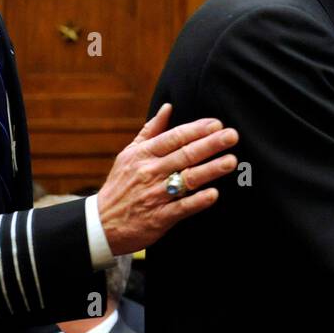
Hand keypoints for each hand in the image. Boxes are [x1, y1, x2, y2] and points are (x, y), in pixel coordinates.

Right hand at [96, 103, 238, 254]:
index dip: (196, 129)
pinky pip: (181, 208)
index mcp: (144, 155)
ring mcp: (155, 195)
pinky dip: (197, 201)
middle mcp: (150, 172)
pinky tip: (213, 194)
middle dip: (210, 144)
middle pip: (185, 155)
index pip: (174, 137)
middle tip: (232, 136)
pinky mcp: (159, 218)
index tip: (217, 124)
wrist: (101, 225)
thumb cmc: (120, 186)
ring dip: (210, 170)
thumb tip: (168, 107)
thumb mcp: (129, 155)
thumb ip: (151, 131)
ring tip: (230, 161)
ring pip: (187, 179)